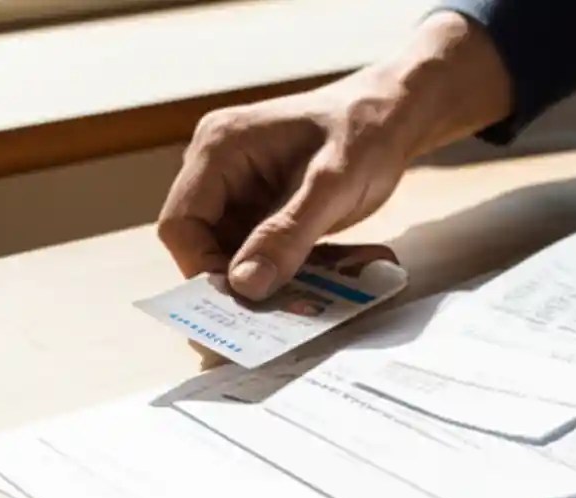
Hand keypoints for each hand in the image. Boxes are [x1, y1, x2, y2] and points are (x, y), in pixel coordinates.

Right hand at [156, 11, 510, 299]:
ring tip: (321, 284)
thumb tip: (243, 285)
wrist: (394, 115)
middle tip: (287, 305)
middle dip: (242, 278)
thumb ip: (287, 234)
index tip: (245, 302)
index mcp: (219, 149)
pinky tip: (330, 268)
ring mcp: (240, 189)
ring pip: (235, 254)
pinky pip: (262, 251)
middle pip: (203, 243)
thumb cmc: (365, 132)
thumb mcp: (331, 186)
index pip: (181, 225)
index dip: (203, 269)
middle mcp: (218, 168)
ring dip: (273, 277)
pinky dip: (292, 267)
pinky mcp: (263, 208)